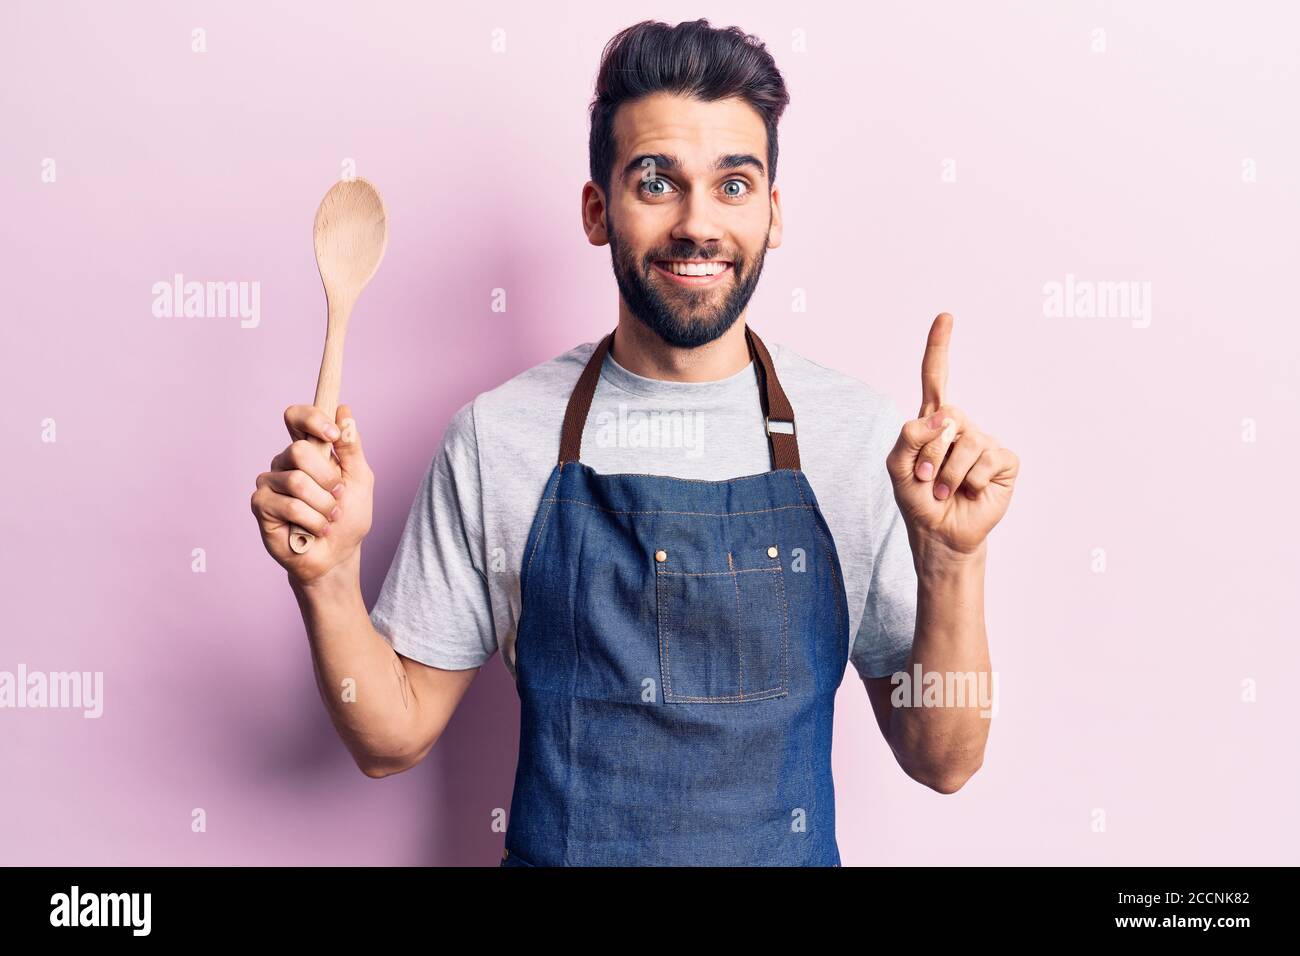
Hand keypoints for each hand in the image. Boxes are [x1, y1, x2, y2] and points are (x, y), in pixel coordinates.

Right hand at [251, 403, 374, 584]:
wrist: (338, 555)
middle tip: (337, 497)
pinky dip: (312, 521)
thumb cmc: (348, 518)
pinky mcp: (260, 505)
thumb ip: (351, 446)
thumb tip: (344, 410)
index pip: (296, 417)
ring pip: (297, 481)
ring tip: (328, 518)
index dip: (312, 419)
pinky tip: (314, 530)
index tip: (332, 434)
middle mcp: (285, 462)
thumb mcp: (359, 478)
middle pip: (299, 451)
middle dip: (328, 479)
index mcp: (309, 450)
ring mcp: (270, 482)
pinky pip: (289, 505)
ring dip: (324, 506)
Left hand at [886, 313, 1018, 560]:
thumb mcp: (897, 469)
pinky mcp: (1004, 461)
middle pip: (945, 419)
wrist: (940, 534)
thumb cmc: (917, 499)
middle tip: (926, 479)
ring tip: (945, 490)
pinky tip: (970, 491)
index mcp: (933, 422)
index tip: (945, 317)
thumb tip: (943, 416)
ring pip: (966, 444)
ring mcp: (985, 441)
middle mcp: (961, 426)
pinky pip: (987, 461)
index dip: (939, 347)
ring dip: (948, 475)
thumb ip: (908, 438)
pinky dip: (971, 482)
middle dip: (929, 454)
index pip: (935, 378)